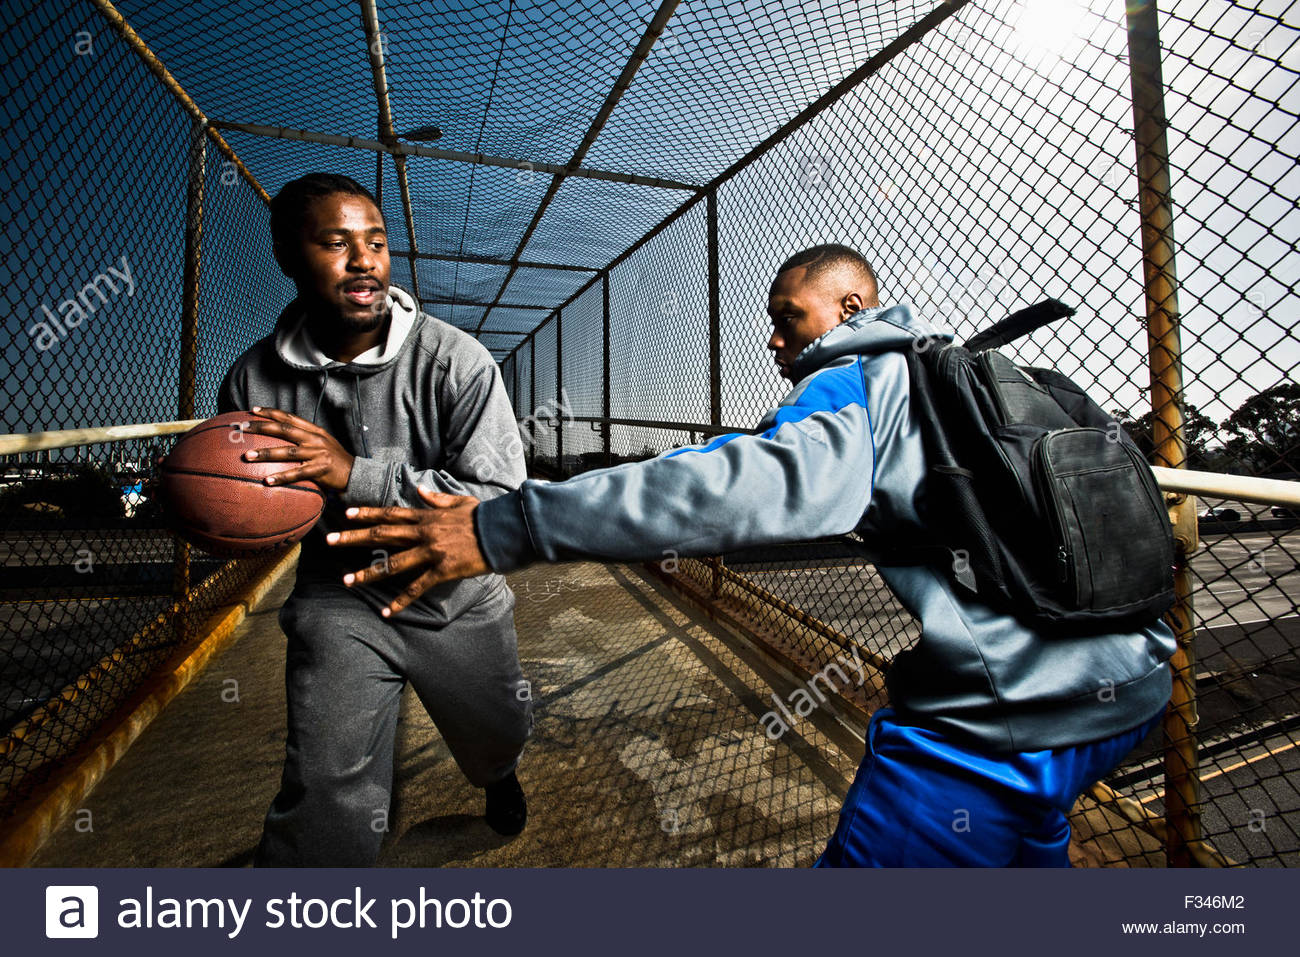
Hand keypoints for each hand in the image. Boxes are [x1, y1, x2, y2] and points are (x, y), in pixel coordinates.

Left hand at [241, 406, 354, 491]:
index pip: (289, 418)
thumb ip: (305, 437)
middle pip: (284, 430)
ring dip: (265, 453)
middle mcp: (315, 439)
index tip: (252, 410)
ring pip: (287, 452)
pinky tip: (267, 481)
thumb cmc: (334, 460)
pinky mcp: (320, 470)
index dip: (271, 413)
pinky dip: (282, 477)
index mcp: (314, 431)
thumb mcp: (322, 443)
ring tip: (246, 456)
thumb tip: (282, 435)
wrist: (356, 474)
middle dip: (261, 427)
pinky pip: (297, 474)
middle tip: (242, 428)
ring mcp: (318, 454)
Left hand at [326, 487, 487, 616]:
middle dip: (353, 537)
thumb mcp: (460, 501)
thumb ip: (437, 498)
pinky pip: (417, 587)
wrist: (501, 531)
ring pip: (393, 564)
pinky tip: (387, 612)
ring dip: (368, 573)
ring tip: (347, 581)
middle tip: (329, 540)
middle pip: (382, 534)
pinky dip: (401, 601)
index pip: (390, 513)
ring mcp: (431, 552)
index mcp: (427, 516)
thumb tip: (420, 490)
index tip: (346, 514)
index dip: (367, 513)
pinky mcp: (442, 570)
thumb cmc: (483, 516)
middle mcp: (423, 533)